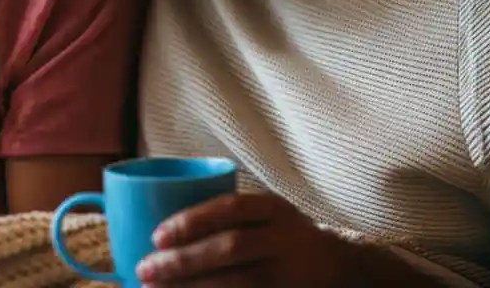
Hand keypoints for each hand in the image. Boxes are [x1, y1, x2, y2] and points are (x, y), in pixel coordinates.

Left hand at [136, 192, 352, 287]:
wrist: (344, 269)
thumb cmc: (284, 240)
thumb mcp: (267, 217)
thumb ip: (230, 220)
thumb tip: (162, 236)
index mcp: (276, 210)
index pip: (231, 209)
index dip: (191, 221)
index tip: (156, 236)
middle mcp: (287, 240)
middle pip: (231, 248)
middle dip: (183, 261)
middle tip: (145, 269)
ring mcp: (290, 275)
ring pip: (238, 284)